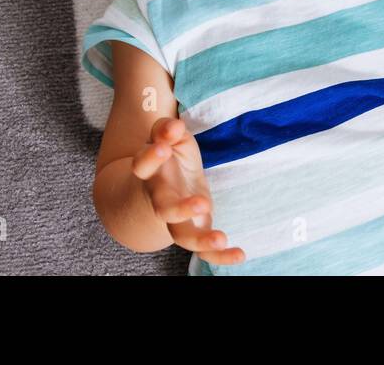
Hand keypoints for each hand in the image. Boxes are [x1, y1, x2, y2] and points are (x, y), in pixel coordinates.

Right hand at [132, 116, 245, 264]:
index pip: (143, 166)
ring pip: (182, 235)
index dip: (150, 157)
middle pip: (164, 210)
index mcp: (151, 172)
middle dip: (180, 209)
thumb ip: (167, 130)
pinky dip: (220, 257)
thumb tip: (174, 127)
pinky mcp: (194, 230)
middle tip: (203, 203)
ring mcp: (176, 219)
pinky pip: (203, 251)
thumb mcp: (169, 136)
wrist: (167, 181)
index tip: (162, 147)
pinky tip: (240, 255)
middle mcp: (160, 199)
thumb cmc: (170, 154)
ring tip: (221, 239)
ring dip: (201, 240)